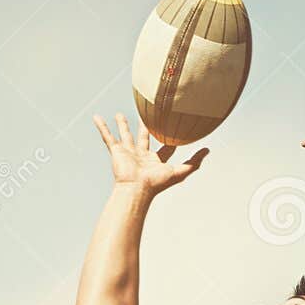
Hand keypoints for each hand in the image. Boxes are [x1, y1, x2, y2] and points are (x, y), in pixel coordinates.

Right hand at [93, 113, 208, 196]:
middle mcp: (141, 156)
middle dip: (144, 128)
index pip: (165, 147)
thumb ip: (194, 162)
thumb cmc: (157, 184)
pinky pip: (107, 136)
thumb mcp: (180, 172)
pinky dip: (102, 127)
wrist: (136, 189)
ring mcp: (128, 153)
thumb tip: (208, 150)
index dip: (172, 139)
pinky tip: (96, 117)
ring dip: (122, 125)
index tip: (176, 127)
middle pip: (143, 138)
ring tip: (119, 115)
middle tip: (146, 117)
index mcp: (155, 161)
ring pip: (124, 135)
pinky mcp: (116, 151)